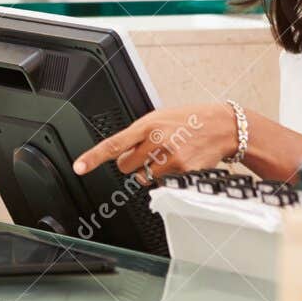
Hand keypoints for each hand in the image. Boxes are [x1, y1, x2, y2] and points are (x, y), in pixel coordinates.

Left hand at [72, 103, 237, 182]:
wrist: (222, 126)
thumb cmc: (191, 120)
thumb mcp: (161, 118)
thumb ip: (140, 135)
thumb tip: (121, 155)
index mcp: (148, 125)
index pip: (114, 144)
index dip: (93, 158)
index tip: (79, 167)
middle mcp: (157, 141)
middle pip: (126, 166)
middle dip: (133, 163)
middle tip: (149, 153)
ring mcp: (169, 158)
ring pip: (144, 177)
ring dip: (150, 171)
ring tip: (168, 154)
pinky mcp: (182, 171)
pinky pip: (162, 182)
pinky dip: (167, 176)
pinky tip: (180, 161)